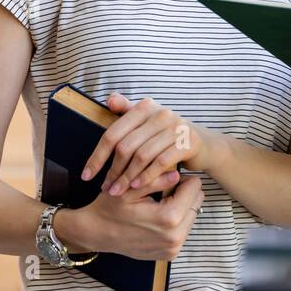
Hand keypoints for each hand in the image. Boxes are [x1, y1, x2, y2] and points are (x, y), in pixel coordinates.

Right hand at [67, 172, 204, 261]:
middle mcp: (175, 237)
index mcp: (168, 218)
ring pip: (192, 214)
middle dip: (183, 192)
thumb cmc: (109, 208)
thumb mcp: (129, 189)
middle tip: (162, 190)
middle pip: (197, 201)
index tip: (167, 178)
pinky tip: (156, 217)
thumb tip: (178, 173)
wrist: (94, 234)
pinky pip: (184, 229)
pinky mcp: (170, 254)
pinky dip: (175, 221)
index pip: (195, 187)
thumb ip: (155, 179)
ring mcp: (173, 248)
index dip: (182, 178)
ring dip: (180, 206)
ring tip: (158, 203)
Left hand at [82, 94, 209, 196]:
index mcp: (146, 108)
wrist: (204, 145)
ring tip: (118, 191)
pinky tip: (138, 186)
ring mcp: (176, 126)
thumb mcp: (148, 122)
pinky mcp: (188, 141)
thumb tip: (109, 99)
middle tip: (105, 188)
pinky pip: (161, 162)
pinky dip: (147, 176)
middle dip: (112, 171)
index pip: (113, 133)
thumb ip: (128, 110)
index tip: (87, 175)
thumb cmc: (169, 136)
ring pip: (142, 156)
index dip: (98, 156)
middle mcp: (161, 113)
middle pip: (126, 146)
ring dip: (127, 177)